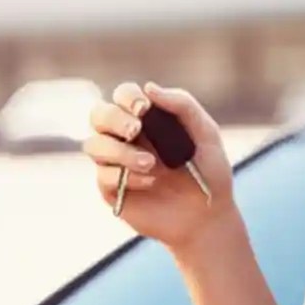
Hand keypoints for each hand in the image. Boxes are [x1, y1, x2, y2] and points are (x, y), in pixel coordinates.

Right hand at [84, 81, 237, 252]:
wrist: (208, 216)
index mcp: (148, 119)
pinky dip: (127, 176)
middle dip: (114, 118)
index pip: (123, 95)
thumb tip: (149, 87)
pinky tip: (151, 182)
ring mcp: (117, 163)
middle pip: (98, 114)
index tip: (144, 109)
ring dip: (120, 151)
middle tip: (136, 130)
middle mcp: (127, 137)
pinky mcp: (112, 189)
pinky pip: (104, 175)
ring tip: (151, 164)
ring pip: (94, 145)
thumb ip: (182, 105)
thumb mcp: (206, 134)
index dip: (127, 96)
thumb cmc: (209, 172)